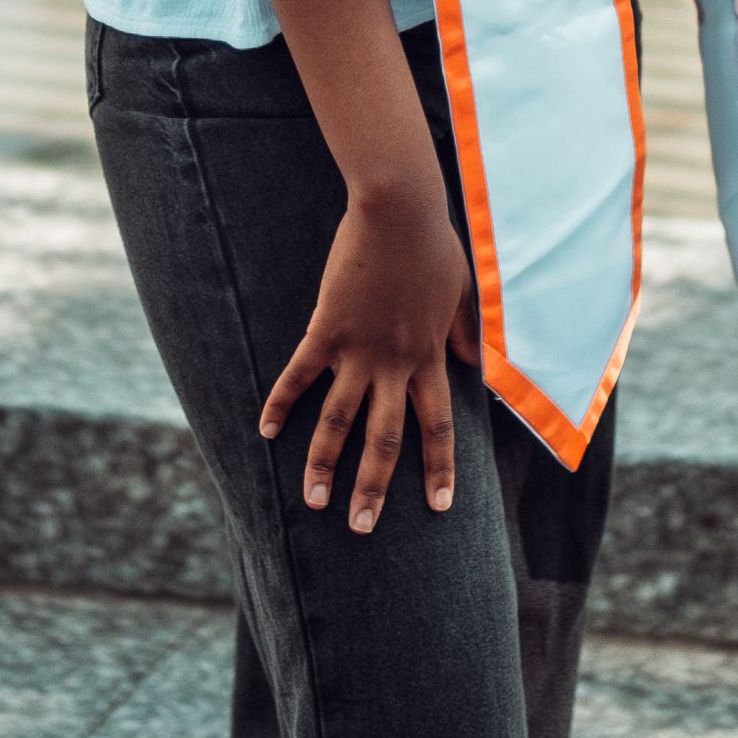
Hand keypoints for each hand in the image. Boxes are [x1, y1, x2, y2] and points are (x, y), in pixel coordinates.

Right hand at [260, 181, 477, 532]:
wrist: (399, 209)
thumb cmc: (432, 244)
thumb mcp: (460, 292)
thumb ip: (464, 332)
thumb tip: (472, 364)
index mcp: (428, 357)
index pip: (437, 426)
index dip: (439, 468)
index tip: (440, 507)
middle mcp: (394, 363)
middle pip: (385, 439)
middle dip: (373, 488)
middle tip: (362, 528)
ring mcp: (358, 348)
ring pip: (339, 420)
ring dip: (325, 464)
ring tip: (314, 503)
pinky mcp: (326, 328)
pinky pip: (300, 374)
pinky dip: (281, 403)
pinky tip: (265, 431)